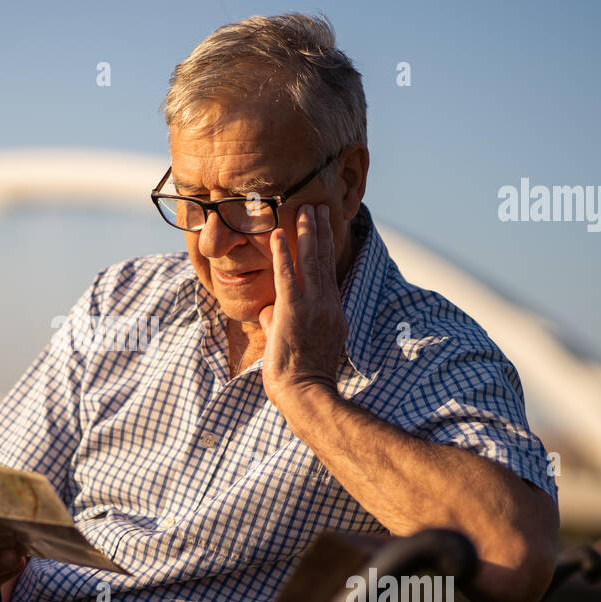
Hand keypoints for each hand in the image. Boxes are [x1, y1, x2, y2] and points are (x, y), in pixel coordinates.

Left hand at [258, 203, 348, 406]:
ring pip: (311, 262)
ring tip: (305, 210)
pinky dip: (282, 254)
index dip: (325, 250)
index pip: (327, 275)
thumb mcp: (296, 346)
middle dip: (321, 232)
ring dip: (306, 233)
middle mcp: (327, 306)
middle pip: (324, 262)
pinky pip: (286, 276)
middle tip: (319, 207)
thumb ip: (281, 323)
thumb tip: (268, 311)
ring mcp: (313, 307)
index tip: (324, 230)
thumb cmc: (301, 379)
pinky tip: (276, 235)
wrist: (306, 394)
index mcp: (332, 314)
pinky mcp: (293, 311)